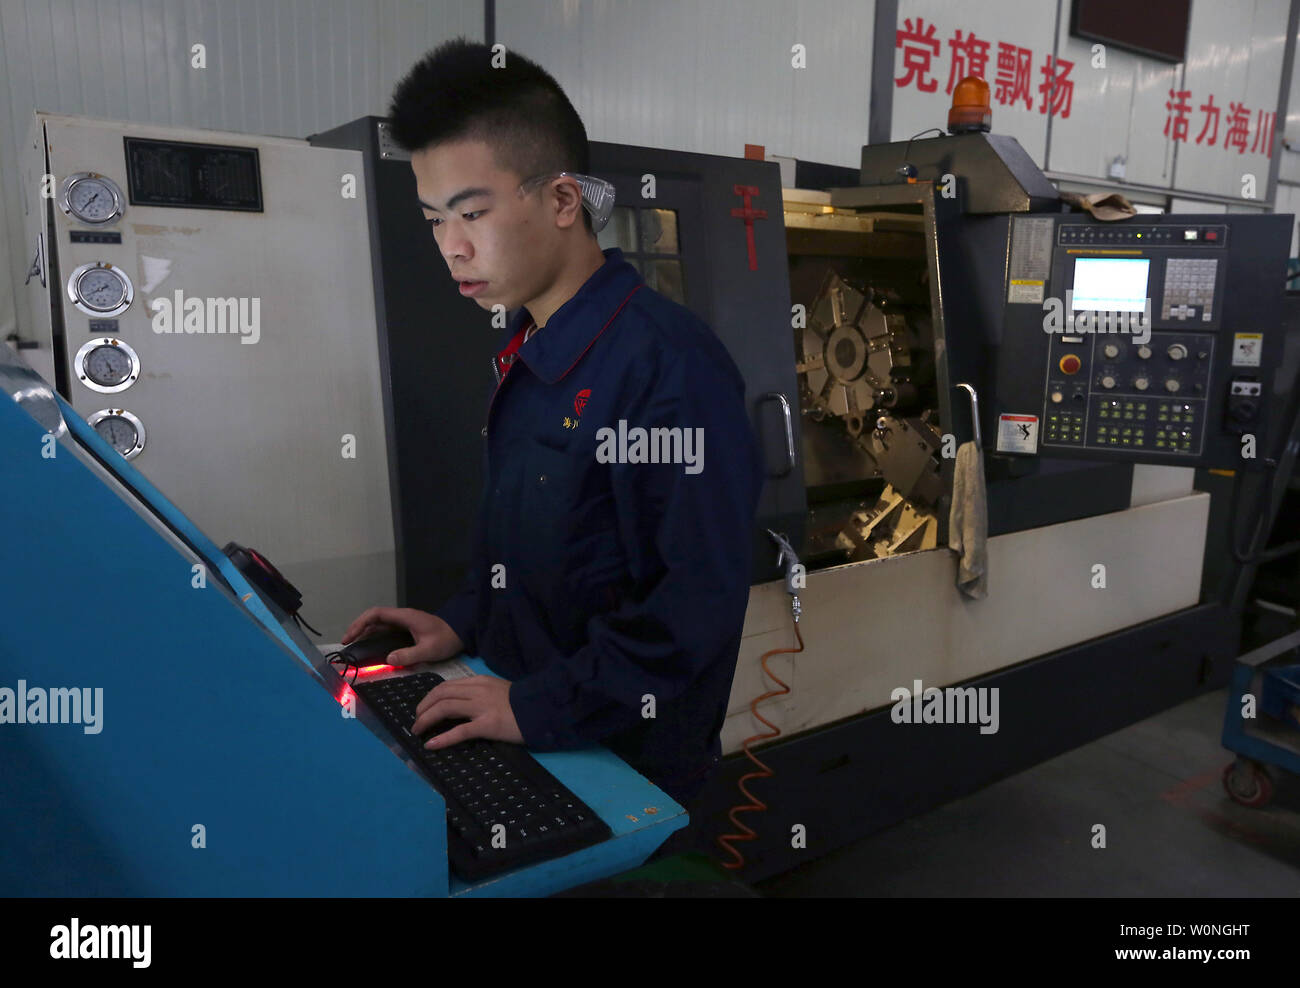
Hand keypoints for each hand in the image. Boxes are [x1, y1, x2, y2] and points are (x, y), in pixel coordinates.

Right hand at [340, 606, 462, 665]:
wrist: (461, 632)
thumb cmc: (447, 639)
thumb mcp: (429, 649)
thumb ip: (409, 654)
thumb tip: (388, 659)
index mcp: (405, 617)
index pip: (376, 614)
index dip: (360, 623)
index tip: (350, 636)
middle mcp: (402, 618)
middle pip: (374, 619)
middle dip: (358, 628)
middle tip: (347, 643)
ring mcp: (404, 623)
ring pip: (379, 625)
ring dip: (365, 633)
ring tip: (354, 646)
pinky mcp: (407, 630)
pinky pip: (386, 631)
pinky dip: (374, 637)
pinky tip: (370, 648)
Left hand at [412, 675, 523, 747]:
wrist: (542, 709)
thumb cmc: (522, 703)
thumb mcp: (498, 690)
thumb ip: (480, 693)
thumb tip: (460, 704)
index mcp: (480, 681)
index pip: (447, 686)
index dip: (429, 697)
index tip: (423, 708)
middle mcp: (477, 690)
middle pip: (441, 695)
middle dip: (423, 708)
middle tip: (416, 721)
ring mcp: (481, 707)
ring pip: (445, 708)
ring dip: (426, 720)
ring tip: (418, 731)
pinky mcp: (487, 725)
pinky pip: (459, 731)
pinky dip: (442, 738)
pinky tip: (431, 745)